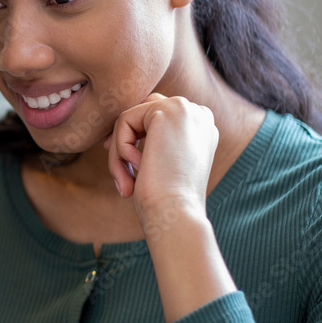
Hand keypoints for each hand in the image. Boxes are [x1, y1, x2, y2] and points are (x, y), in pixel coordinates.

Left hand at [103, 93, 218, 230]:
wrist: (177, 213)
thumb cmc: (168, 200)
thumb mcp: (166, 164)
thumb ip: (156, 140)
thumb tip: (127, 124)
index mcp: (202, 128)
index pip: (157, 117)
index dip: (135, 138)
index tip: (126, 166)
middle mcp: (198, 113)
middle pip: (141, 114)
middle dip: (124, 143)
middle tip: (122, 177)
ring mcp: (184, 109)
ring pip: (130, 119)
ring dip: (119, 152)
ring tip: (127, 182)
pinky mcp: (165, 111)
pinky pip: (123, 121)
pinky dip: (120, 149)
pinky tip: (138, 169)